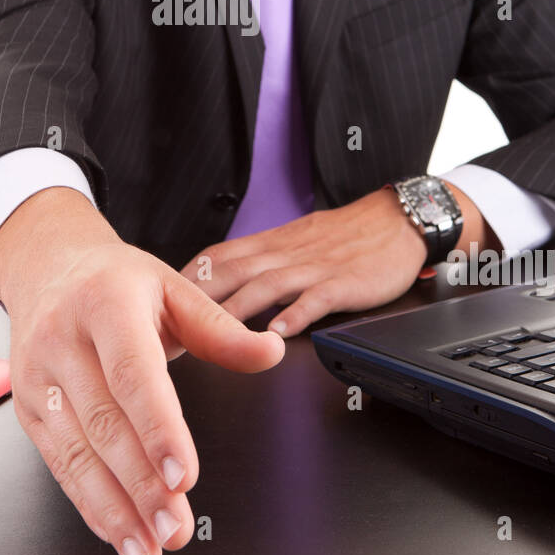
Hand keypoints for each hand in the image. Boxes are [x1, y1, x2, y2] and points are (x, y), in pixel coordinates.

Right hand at [0, 188, 284, 554]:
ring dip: (113, 509)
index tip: (184, 476)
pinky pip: (58, 463)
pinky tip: (118, 533)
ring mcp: (39, 376)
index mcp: (106, 302)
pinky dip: (89, 504)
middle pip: (104, 423)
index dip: (158, 428)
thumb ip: (221, 329)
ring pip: (76, 453)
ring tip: (149, 550)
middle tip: (176, 529)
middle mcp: (63, 339)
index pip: (132, 373)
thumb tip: (270, 352)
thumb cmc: (116, 282)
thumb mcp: (173, 289)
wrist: (48, 267)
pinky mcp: (27, 408)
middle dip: (141, 485)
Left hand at [179, 189, 429, 336]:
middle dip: (197, 299)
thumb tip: (223, 285)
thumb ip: (262, 261)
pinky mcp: (343, 281)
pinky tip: (277, 334)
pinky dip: (294, 314)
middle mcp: (285, 252)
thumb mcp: (297, 240)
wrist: (396, 219)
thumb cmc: (346, 236)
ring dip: (237, 310)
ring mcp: (313, 266)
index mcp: (272, 242)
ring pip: (266, 285)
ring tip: (213, 336)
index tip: (158, 302)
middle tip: (170, 328)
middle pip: (232, 271)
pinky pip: (315, 298)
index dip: (186, 278)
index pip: (218, 256)